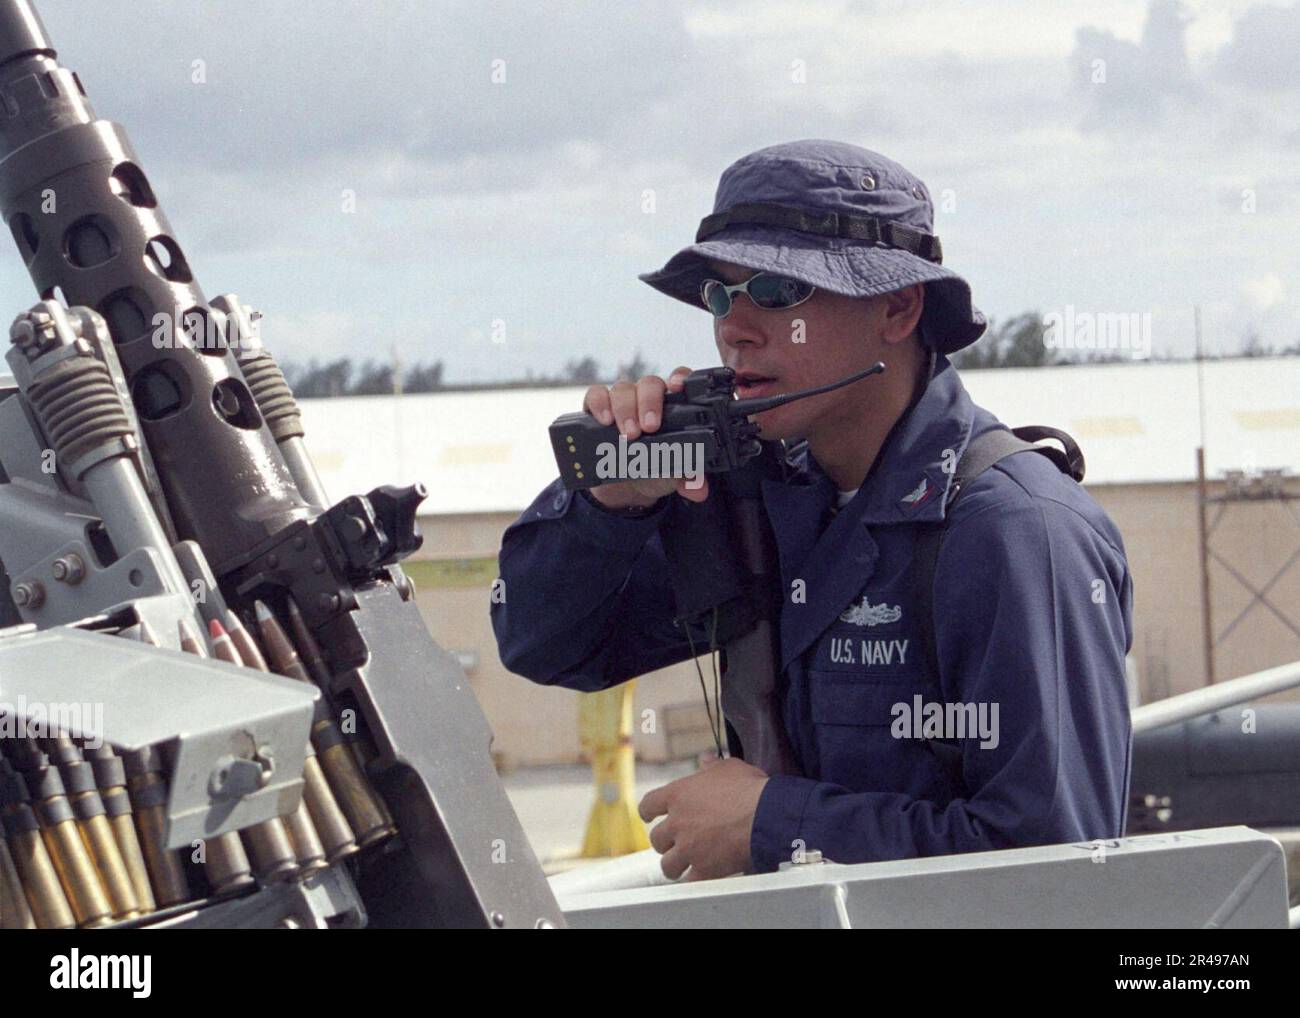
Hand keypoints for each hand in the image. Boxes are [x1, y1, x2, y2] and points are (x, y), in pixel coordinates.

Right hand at [583, 367, 709, 506]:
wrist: (627, 484)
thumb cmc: (656, 469)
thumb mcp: (673, 476)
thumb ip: (688, 478)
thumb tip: (698, 489)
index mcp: (673, 406)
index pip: (679, 379)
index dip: (679, 377)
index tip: (677, 387)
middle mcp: (648, 397)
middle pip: (649, 384)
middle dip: (649, 403)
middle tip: (650, 427)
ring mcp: (623, 400)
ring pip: (623, 389)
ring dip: (625, 409)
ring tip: (629, 434)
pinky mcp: (598, 407)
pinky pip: (595, 395)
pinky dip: (599, 404)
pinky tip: (604, 420)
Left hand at [638, 756, 768, 880]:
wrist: (767, 816)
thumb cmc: (749, 788)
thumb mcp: (729, 768)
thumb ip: (712, 766)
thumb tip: (705, 760)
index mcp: (678, 795)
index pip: (648, 805)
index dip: (647, 812)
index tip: (649, 817)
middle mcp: (677, 822)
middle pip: (656, 838)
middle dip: (665, 841)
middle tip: (676, 842)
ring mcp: (688, 848)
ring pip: (668, 864)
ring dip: (675, 864)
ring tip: (683, 864)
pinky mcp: (703, 868)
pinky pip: (689, 880)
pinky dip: (694, 879)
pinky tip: (700, 875)